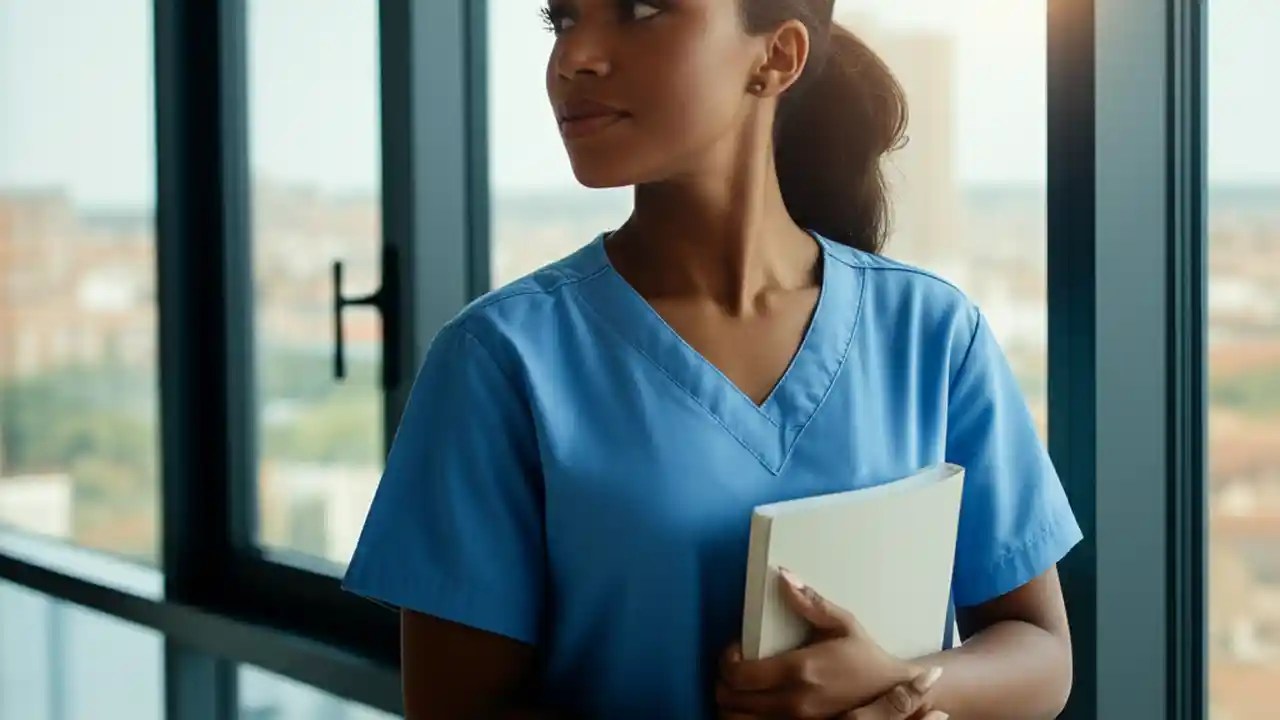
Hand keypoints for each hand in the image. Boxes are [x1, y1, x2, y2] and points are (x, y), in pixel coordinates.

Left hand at [716, 568, 928, 718]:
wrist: (892, 694)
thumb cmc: (866, 658)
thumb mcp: (843, 624)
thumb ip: (811, 603)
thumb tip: (784, 578)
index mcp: (799, 670)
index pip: (738, 674)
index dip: (726, 660)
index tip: (735, 649)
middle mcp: (793, 701)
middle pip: (730, 699)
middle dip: (723, 681)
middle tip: (734, 667)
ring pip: (738, 719)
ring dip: (731, 703)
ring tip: (740, 687)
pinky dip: (747, 716)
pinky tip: (754, 703)